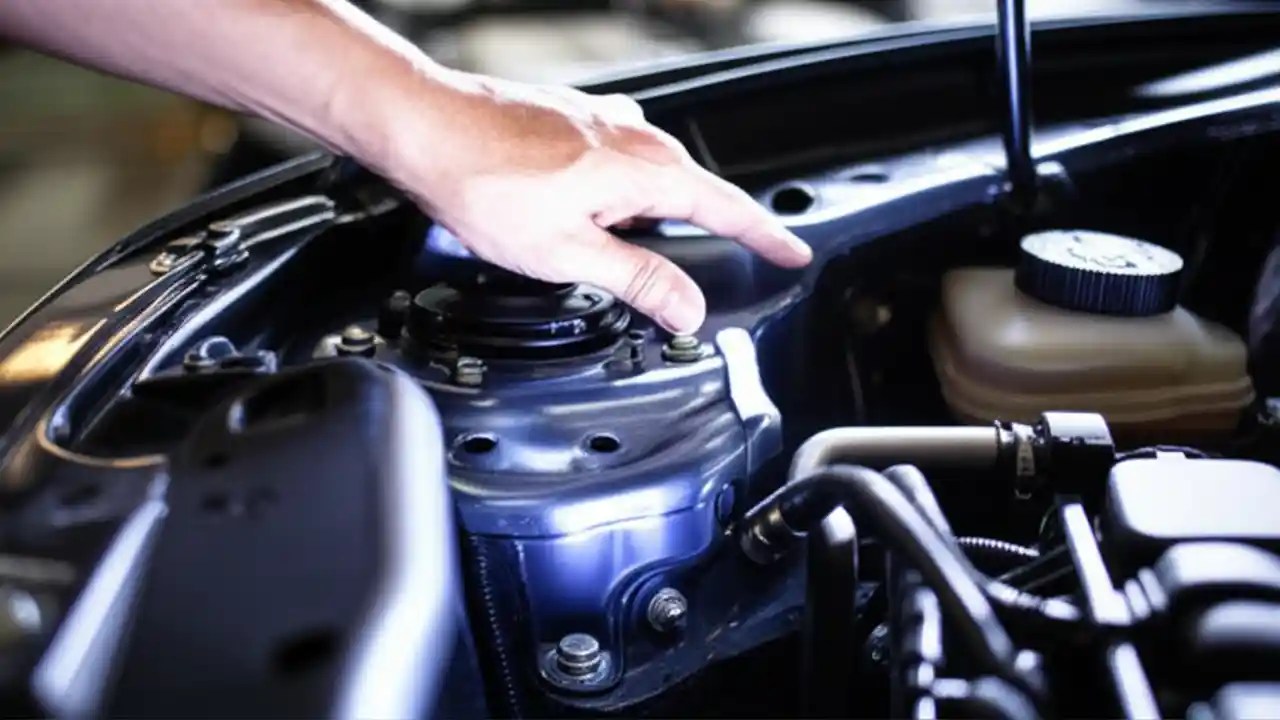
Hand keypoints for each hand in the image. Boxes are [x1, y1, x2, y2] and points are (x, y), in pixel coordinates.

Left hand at [378, 71, 812, 333]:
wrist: (422, 125)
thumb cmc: (482, 181)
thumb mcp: (567, 253)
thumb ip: (636, 279)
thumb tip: (686, 308)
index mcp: (645, 171)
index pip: (726, 209)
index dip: (766, 236)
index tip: (793, 252)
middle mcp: (632, 135)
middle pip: (690, 192)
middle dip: (706, 229)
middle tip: (717, 261)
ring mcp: (602, 121)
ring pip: (650, 176)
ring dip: (653, 213)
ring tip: (629, 249)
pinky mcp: (573, 119)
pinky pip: (619, 161)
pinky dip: (619, 193)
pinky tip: (590, 212)